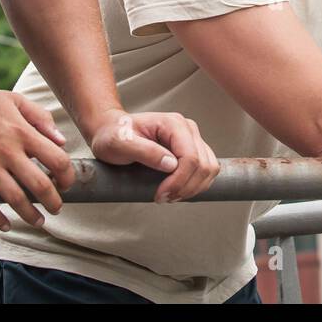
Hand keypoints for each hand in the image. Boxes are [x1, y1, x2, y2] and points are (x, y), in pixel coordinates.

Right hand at [0, 83, 75, 232]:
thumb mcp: (15, 101)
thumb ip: (41, 118)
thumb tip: (61, 141)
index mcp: (23, 132)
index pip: (57, 160)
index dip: (67, 176)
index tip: (66, 184)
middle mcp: (8, 152)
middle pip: (40, 185)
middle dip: (53, 202)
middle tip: (56, 208)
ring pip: (15, 199)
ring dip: (30, 214)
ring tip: (38, 221)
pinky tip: (6, 224)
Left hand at [87, 109, 218, 203]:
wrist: (111, 131)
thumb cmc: (113, 135)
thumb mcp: (120, 143)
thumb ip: (145, 151)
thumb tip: (171, 165)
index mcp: (173, 124)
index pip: (190, 157)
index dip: (179, 181)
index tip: (161, 195)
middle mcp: (188, 129)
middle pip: (204, 165)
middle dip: (186, 187)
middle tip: (164, 198)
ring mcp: (192, 139)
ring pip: (210, 168)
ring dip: (193, 187)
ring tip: (171, 195)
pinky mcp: (192, 150)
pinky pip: (206, 169)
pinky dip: (196, 184)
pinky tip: (178, 189)